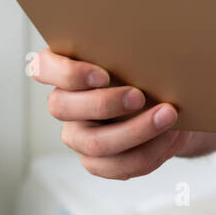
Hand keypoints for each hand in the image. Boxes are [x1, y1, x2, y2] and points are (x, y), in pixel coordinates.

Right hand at [30, 48, 193, 179]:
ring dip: (136, 130)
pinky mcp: (98, 161)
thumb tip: (152, 47)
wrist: (172, 101)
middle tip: (140, 95)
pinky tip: (171, 136)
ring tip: (168, 115)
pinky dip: (150, 151)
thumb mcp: (139, 54)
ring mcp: (78, 135)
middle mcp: (65, 103)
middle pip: (63, 108)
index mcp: (65, 68)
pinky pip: (118, 166)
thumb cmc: (149, 68)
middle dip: (105, 103)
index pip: (43, 67)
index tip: (102, 74)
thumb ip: (130, 50)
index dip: (67, 73)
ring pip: (95, 142)